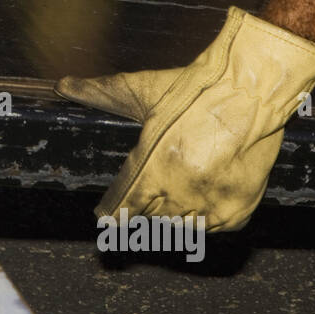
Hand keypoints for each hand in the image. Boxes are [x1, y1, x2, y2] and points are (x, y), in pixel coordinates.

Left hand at [55, 7, 314, 232]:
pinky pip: (209, 227)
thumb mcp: (142, 91)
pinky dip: (203, 215)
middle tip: (149, 190)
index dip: (111, 212)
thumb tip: (61, 86)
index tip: (106, 216)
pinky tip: (201, 193)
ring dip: (171, 212)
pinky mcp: (236, 211)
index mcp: (152, 166)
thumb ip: (98, 93)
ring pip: (177, 226)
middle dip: (143, 207)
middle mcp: (180, 191)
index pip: (121, 209)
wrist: (252, 87)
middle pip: (148, 218)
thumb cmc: (194, 87)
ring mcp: (210, 204)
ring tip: (177, 187)